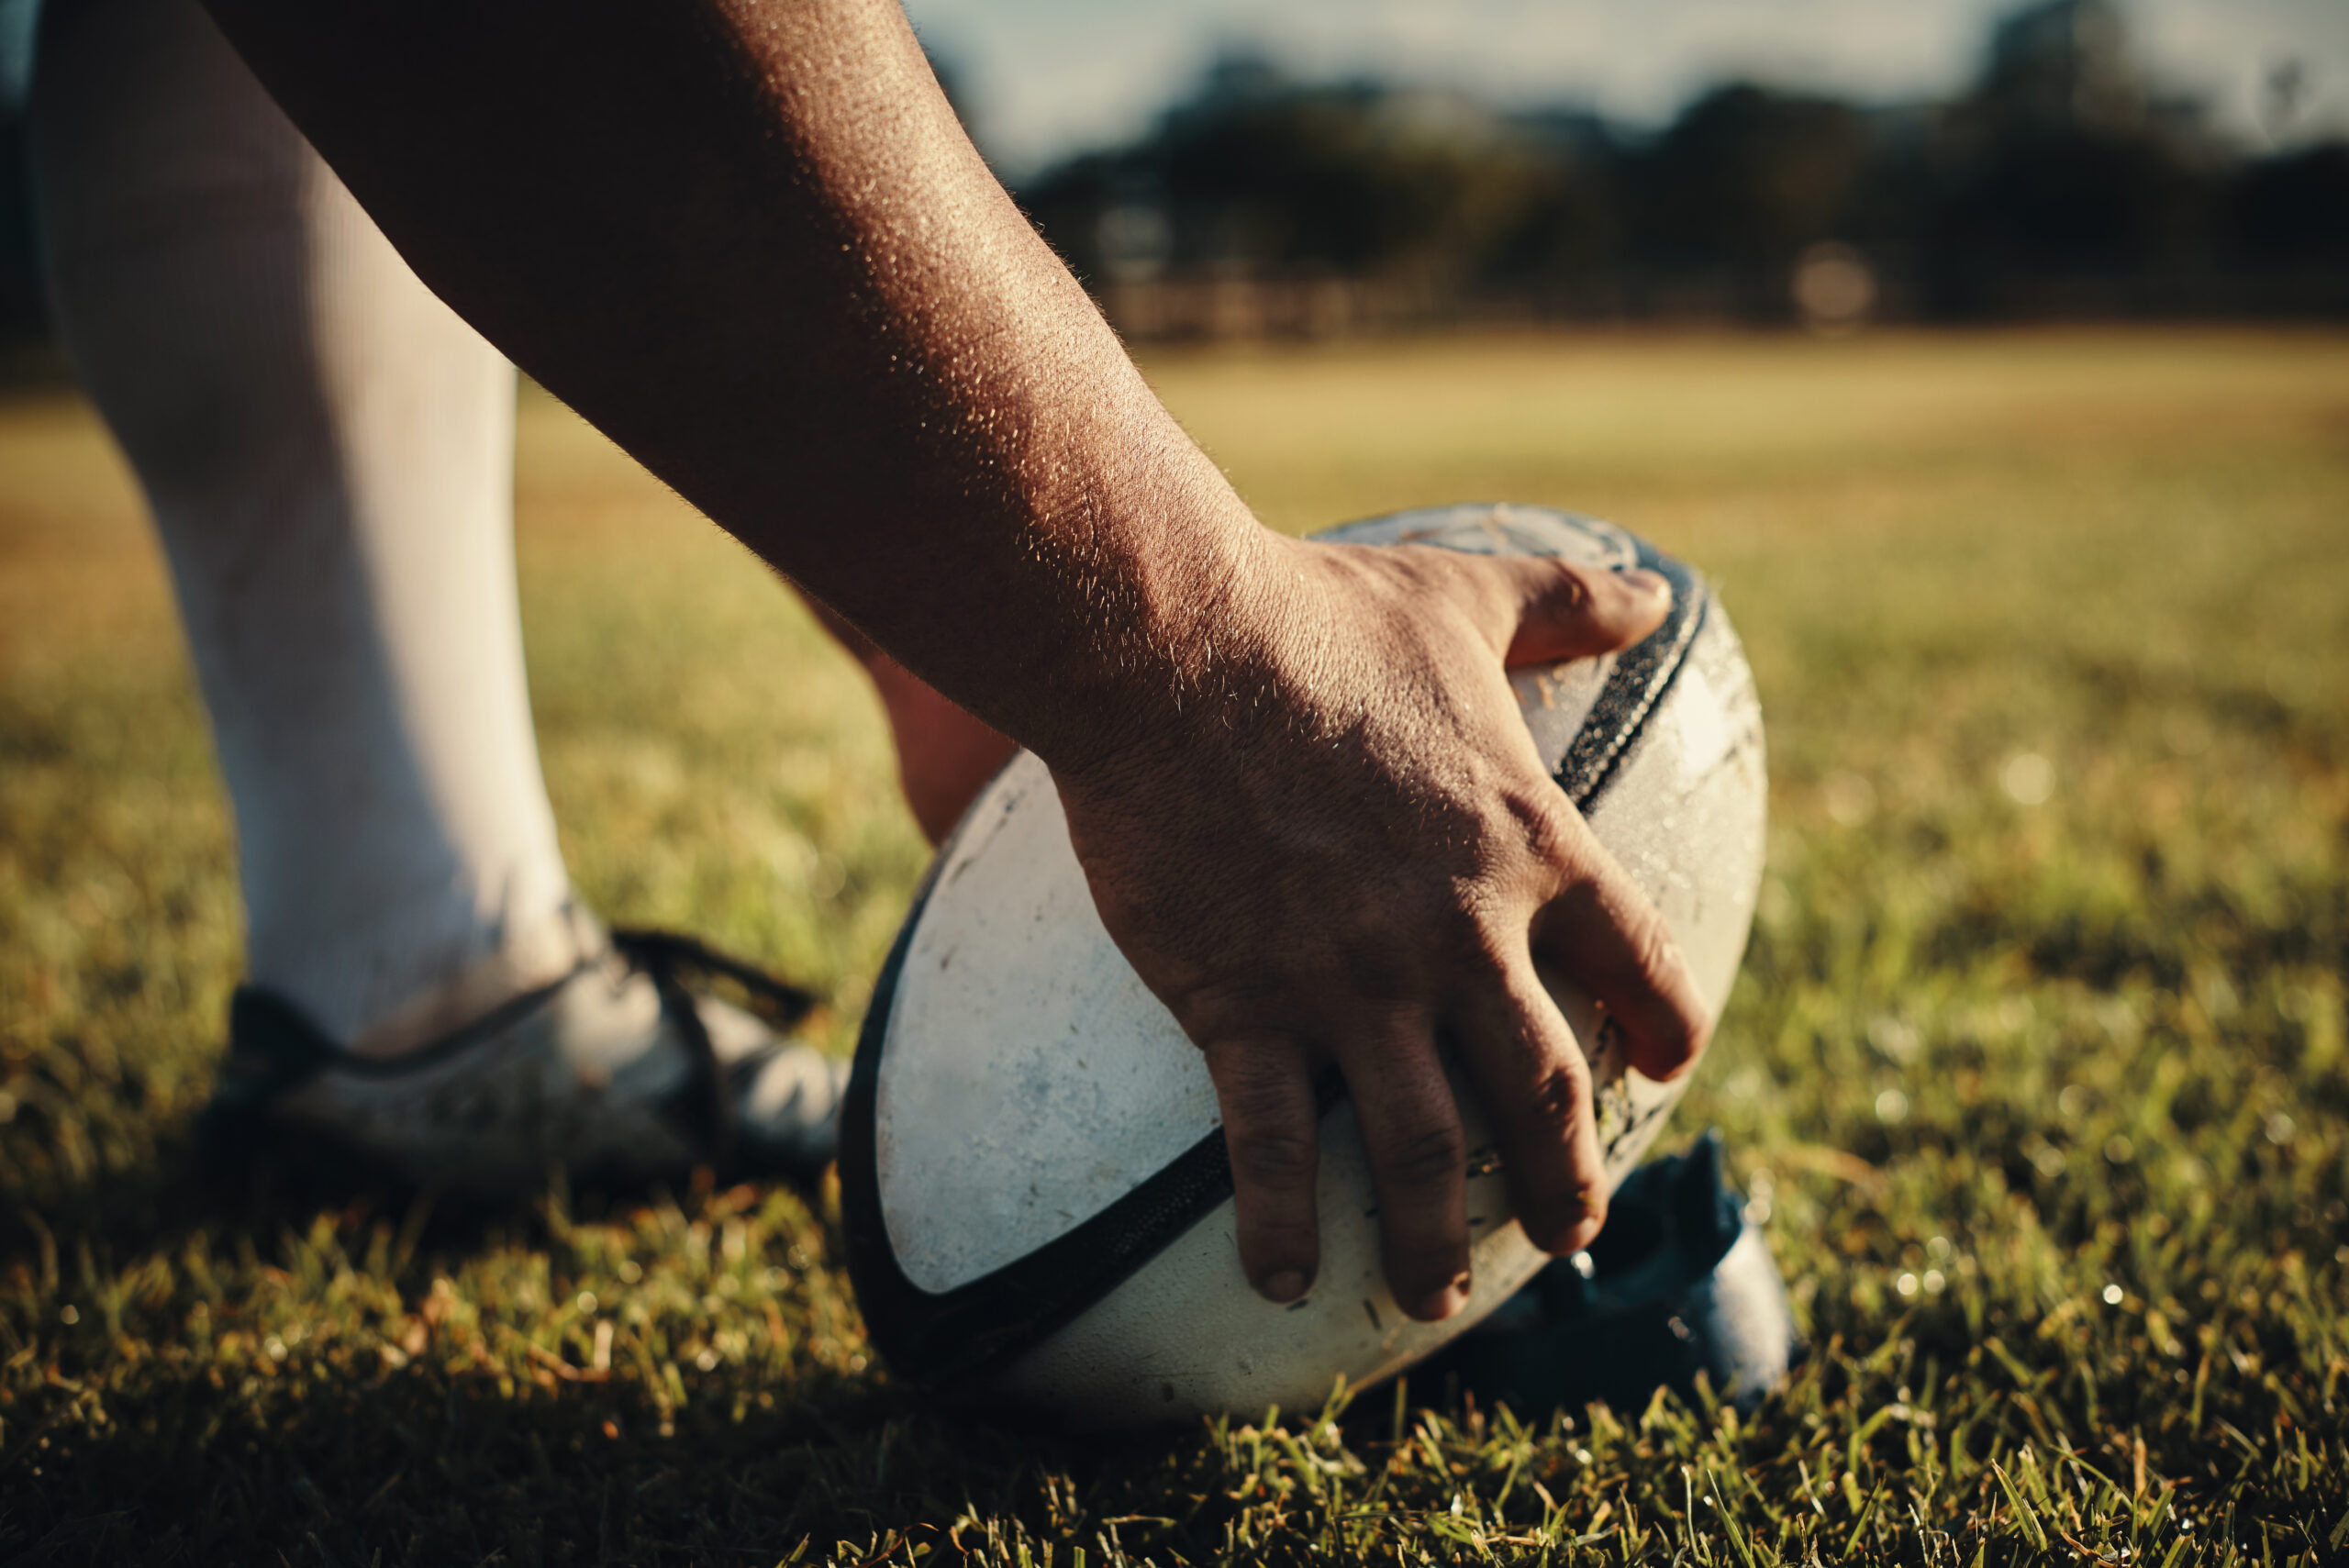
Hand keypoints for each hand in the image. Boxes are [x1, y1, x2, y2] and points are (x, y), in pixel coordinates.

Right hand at [1053, 534, 1712, 1322]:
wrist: (1171, 644)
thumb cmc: (1319, 615)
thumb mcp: (1465, 598)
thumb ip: (1569, 604)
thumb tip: (1663, 592)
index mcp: (1529, 845)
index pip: (1637, 961)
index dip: (1665, 1024)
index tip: (1667, 1067)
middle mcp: (1459, 938)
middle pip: (1545, 1095)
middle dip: (1564, 1182)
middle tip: (1568, 1235)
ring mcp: (1353, 985)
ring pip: (1422, 1150)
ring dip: (1438, 1236)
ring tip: (1435, 1296)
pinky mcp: (1245, 1008)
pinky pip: (1272, 1150)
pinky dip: (1283, 1227)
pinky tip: (1288, 1282)